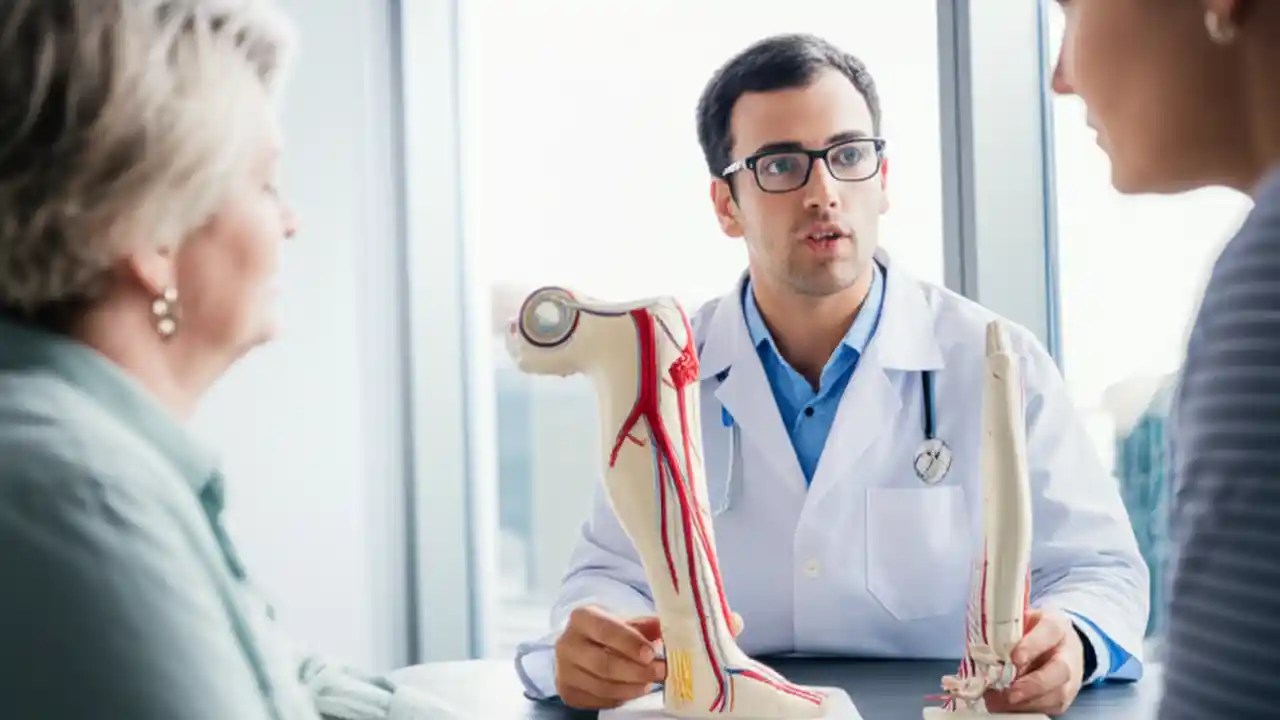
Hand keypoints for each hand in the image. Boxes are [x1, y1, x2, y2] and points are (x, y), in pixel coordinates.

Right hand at [553, 605, 743, 709]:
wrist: (589, 645)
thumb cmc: (625, 632)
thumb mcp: (645, 622)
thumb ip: (682, 620)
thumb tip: (734, 621)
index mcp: (584, 616)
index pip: (605, 628)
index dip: (628, 641)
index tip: (652, 653)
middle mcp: (567, 642)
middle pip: (604, 664)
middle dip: (638, 672)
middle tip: (662, 674)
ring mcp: (564, 670)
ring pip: (603, 686)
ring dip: (633, 687)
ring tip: (650, 682)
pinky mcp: (568, 692)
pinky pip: (600, 701)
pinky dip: (621, 698)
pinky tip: (635, 689)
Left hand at [984, 608, 1083, 715]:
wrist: (1058, 644)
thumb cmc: (1033, 631)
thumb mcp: (1020, 622)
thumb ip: (1006, 632)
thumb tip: (985, 650)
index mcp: (1057, 625)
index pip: (1050, 631)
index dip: (1032, 645)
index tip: (1014, 658)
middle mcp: (1068, 652)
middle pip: (1060, 670)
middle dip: (1033, 684)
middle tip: (1010, 693)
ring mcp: (1070, 678)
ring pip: (1057, 694)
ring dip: (1027, 702)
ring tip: (1000, 702)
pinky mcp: (1065, 697)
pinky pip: (1049, 707)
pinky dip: (1026, 709)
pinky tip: (1006, 706)